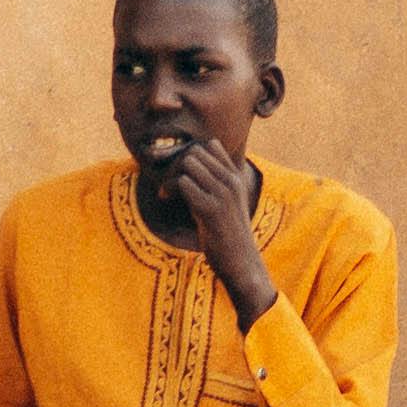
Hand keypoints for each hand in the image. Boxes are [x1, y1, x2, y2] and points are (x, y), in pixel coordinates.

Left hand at [164, 137, 276, 319]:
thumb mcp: (224, 201)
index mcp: (236, 177)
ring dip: (171, 177)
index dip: (190, 155)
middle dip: (177, 165)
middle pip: (195, 152)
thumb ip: (212, 181)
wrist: (241, 262)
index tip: (181, 172)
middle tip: (169, 184)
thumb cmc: (228, 234)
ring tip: (166, 193)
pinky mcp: (211, 210)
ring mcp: (223, 194)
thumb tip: (188, 164)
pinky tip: (166, 199)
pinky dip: (170, 190)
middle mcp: (232, 181)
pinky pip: (184, 184)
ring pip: (188, 163)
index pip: (211, 145)